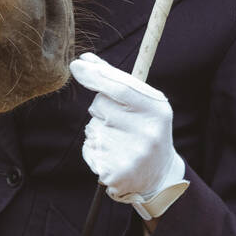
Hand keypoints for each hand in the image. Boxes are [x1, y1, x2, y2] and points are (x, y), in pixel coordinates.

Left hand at [70, 52, 189, 219]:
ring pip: (92, 126)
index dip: (96, 75)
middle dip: (102, 106)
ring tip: (121, 140)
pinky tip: (113, 154)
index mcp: (157, 111)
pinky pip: (88, 147)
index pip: (121, 88)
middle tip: (121, 121)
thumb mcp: (144, 102)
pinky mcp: (114, 173)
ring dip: (99, 128)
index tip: (77, 65)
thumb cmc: (147, 128)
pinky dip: (95, 147)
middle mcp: (145, 133)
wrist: (158, 174)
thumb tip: (85, 60)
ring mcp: (130, 155)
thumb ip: (118, 81)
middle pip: (101, 104)